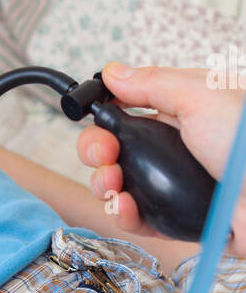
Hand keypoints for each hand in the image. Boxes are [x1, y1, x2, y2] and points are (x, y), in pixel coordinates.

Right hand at [77, 62, 245, 251]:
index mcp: (183, 114)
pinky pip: (137, 219)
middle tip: (103, 154)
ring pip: (120, 185)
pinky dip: (123, 214)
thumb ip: (152, 83)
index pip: (129, 111)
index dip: (104, 115)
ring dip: (104, 183)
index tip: (92, 116)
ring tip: (113, 183)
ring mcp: (174, 185)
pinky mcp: (176, 220)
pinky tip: (124, 206)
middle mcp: (175, 149)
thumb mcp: (201, 96)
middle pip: (116, 148)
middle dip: (97, 149)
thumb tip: (113, 72)